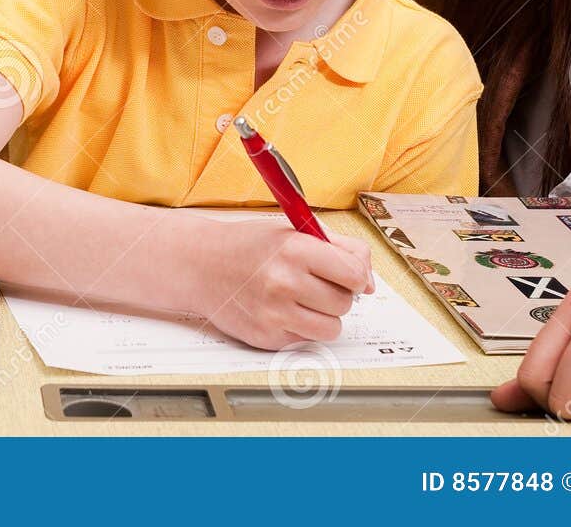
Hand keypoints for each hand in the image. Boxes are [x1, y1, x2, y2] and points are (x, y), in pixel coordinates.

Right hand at [192, 225, 374, 349]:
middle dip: (337, 294)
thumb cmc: (249, 246)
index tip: (347, 274)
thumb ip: (339, 249)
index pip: (353, 274)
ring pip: (331, 328)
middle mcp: (284, 283)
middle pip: (345, 303)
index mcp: (295, 250)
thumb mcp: (293, 231)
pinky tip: (283, 309)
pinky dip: (301, 327)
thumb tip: (370, 283)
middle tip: (316, 282)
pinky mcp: (266, 337)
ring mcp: (274, 314)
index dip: (356, 275)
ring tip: (304, 299)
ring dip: (324, 315)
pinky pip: (306, 340)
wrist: (201, 264)